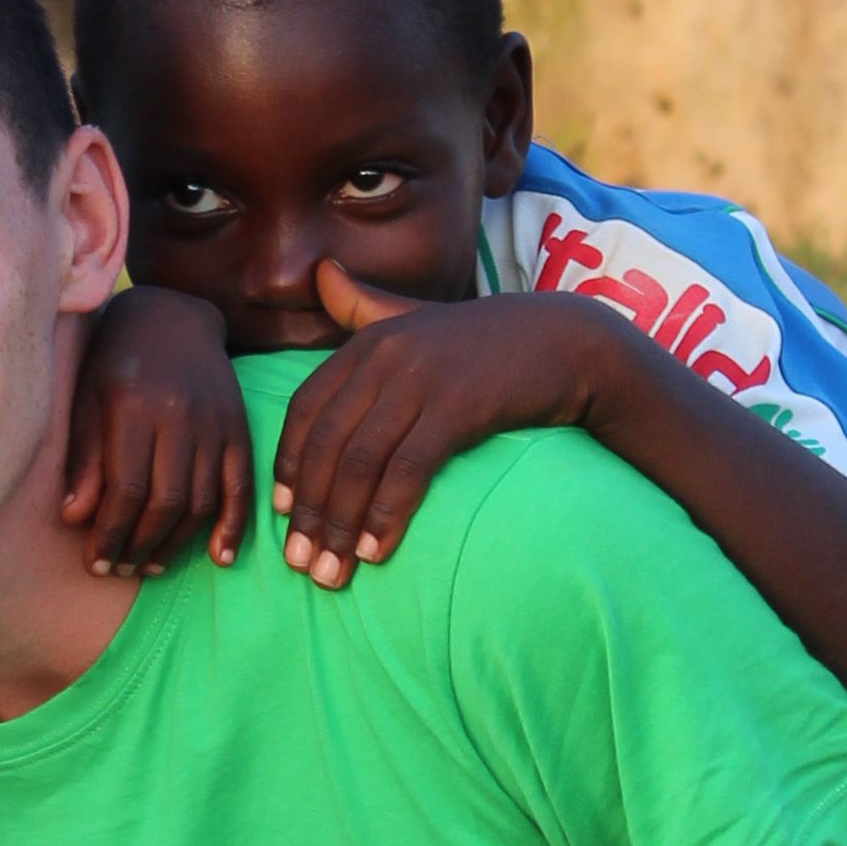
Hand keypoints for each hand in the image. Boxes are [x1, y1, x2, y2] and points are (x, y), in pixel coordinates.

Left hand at [59, 286, 254, 576]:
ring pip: (201, 502)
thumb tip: (73, 518)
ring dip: (176, 545)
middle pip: (165, 503)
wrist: (171, 314)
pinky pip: (241, 487)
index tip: (94, 564)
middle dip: (139, 547)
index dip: (109, 535)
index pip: (125, 490)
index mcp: (134, 405)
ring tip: (150, 566)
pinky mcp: (240, 427)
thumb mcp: (86, 397)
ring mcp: (216, 422)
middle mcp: (181, 415)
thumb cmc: (115, 358)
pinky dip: (233, 526)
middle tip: (120, 570)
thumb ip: (83, 456)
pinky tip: (219, 557)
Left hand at [270, 280, 605, 587]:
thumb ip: (364, 306)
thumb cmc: (485, 341)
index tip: (282, 515)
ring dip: (341, 525)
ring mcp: (420, 381)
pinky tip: (377, 551)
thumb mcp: (417, 318)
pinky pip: (408, 470)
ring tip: (334, 573)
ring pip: (361, 463)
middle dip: (309, 511)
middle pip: (327, 445)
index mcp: (366, 342)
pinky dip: (386, 515)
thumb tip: (320, 272)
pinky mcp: (457, 407)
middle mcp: (384, 357)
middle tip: (302, 564)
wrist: (564, 341)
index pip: (306, 410)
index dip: (288, 466)